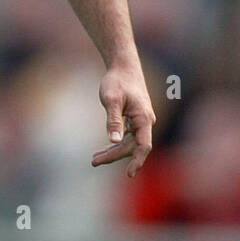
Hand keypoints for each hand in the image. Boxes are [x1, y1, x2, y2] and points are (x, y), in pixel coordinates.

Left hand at [91, 61, 154, 177]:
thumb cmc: (117, 80)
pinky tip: (104, 149)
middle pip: (132, 146)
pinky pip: (126, 136)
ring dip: (113, 151)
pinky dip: (115, 143)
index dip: (137, 161)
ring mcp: (140, 121)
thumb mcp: (112, 100)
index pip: (144, 146)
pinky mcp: (134, 119)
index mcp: (144, 118)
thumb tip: (114, 140)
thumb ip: (113, 120)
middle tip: (93, 161)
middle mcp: (145, 121)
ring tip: (94, 159)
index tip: (129, 174)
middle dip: (114, 156)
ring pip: (128, 142)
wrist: (123, 66)